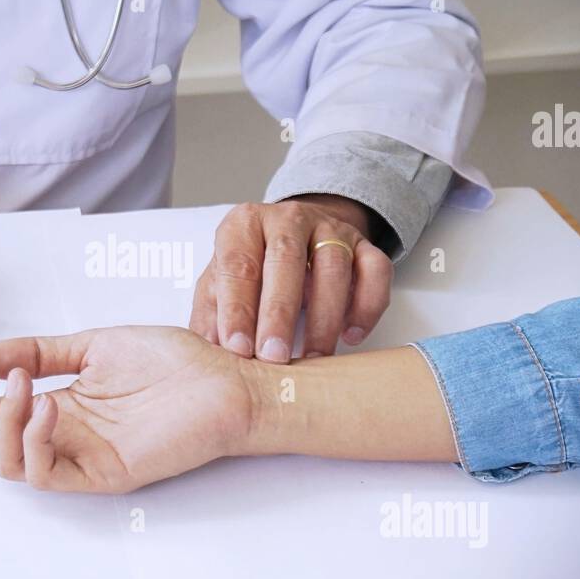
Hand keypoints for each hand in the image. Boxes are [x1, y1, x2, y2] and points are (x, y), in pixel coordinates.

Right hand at [0, 326, 258, 492]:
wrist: (227, 378)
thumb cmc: (175, 363)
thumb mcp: (93, 344)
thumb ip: (39, 350)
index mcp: (58, 406)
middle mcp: (64, 436)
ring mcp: (81, 457)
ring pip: (6, 463)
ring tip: (19, 384)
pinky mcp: (103, 473)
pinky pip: (46, 473)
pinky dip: (32, 441)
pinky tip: (45, 406)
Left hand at [190, 195, 391, 361]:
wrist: (296, 235)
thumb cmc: (252, 268)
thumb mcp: (220, 283)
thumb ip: (211, 313)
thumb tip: (204, 355)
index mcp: (243, 225)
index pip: (238, 265)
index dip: (237, 309)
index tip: (237, 349)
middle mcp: (287, 219)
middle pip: (286, 261)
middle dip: (279, 313)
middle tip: (273, 357)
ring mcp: (330, 229)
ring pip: (333, 267)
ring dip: (324, 317)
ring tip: (312, 359)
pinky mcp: (364, 245)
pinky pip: (375, 270)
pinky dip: (366, 306)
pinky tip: (351, 336)